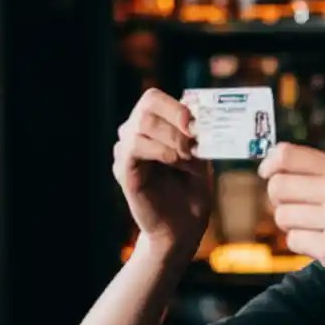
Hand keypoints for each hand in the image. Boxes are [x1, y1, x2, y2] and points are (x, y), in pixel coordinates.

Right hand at [112, 88, 212, 257]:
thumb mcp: (202, 156)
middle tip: (195, 144)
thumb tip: (198, 109)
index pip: (153, 99)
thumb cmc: (192, 190)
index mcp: (153, 126)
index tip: (195, 123)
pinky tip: (175, 162)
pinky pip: (133, 147)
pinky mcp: (123, 170)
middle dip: (176, 123)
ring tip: (189, 159)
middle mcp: (135, 134)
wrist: (183, 226)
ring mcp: (126, 151)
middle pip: (146, 108)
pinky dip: (160, 151)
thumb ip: (197, 133)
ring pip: (140, 125)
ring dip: (172, 139)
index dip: (174, 106)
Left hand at [259, 143, 324, 303]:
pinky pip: (293, 240)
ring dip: (292, 225)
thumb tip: (268, 161)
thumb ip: (314, 172)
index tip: (267, 173)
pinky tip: (323, 245)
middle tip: (299, 209)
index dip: (270, 164)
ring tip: (317, 228)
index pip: (288, 155)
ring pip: (282, 215)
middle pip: (278, 186)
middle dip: (279, 200)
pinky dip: (302, 244)